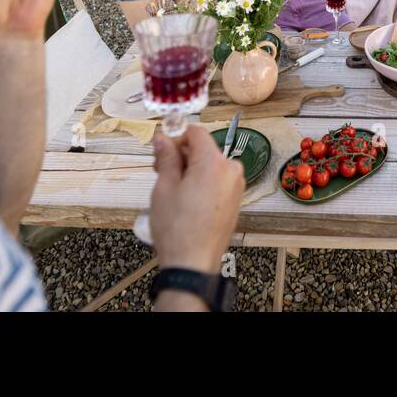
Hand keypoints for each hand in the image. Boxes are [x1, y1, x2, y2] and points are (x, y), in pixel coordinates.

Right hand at [149, 125, 243, 278]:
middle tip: (159, 170)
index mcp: (214, 163)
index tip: (161, 147)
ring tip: (171, 189)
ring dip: (191, 170)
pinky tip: (186, 200)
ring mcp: (236, 187)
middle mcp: (231, 170)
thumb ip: (166, 158)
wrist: (193, 264)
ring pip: (210, 166)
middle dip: (182, 155)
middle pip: (204, 149)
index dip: (176, 136)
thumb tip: (162, 139)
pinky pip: (217, 181)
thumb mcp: (164, 188)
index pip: (196, 133)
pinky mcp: (236, 201)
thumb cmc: (177, 228)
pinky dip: (202, 183)